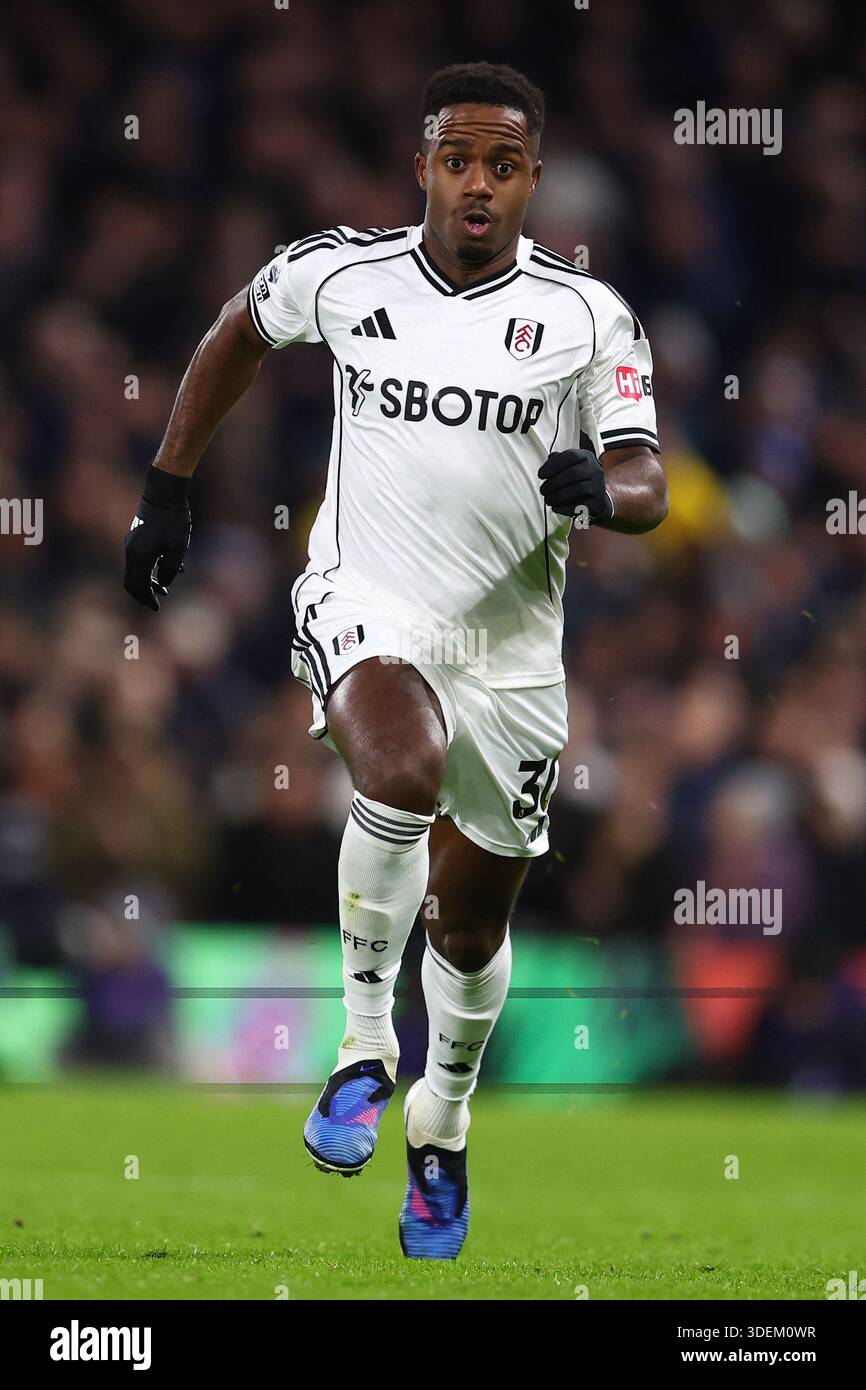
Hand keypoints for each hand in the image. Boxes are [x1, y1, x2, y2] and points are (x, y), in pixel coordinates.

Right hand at [123, 465, 191, 610]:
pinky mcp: (135, 538)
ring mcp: (131, 544)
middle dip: (144, 594)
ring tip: (164, 588)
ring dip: (148, 582)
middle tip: (157, 601)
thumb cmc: (173, 519)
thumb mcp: (178, 547)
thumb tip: (163, 584)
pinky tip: (168, 570)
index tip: (157, 608)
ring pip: (134, 571)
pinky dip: (149, 569)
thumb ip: (169, 569)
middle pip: (131, 582)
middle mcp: (130, 552)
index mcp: (140, 556)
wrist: (163, 493)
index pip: (138, 586)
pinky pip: (138, 560)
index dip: (147, 599)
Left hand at [538, 447, 613, 521]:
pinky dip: (564, 507)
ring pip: (577, 489)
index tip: (540, 475)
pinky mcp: (597, 502)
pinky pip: (580, 504)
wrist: (596, 499)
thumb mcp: (570, 466)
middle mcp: (595, 469)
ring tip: (547, 499)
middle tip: (542, 490)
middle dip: (553, 483)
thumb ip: (559, 460)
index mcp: (586, 457)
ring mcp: (598, 486)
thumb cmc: (578, 480)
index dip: (553, 465)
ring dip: (558, 496)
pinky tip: (555, 507)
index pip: (571, 456)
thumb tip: (550, 459)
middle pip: (573, 473)